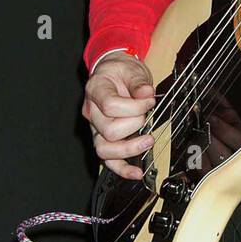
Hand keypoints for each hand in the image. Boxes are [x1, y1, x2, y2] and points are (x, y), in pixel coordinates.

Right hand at [82, 54, 155, 180]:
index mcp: (96, 90)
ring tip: (147, 141)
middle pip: (109, 130)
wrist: (113, 72)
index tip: (149, 101)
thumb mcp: (131, 69)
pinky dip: (122, 169)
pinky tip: (136, 172)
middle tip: (146, 115)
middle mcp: (92, 112)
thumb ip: (139, 82)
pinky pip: (108, 160)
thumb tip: (146, 94)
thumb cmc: (120, 71)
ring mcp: (95, 128)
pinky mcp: (103, 139)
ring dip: (129, 149)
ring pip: (105, 150)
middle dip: (134, 124)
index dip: (134, 106)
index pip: (110, 106)